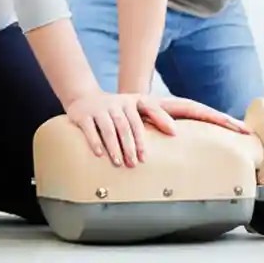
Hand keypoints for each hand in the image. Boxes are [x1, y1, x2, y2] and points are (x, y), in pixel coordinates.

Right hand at [64, 92, 246, 168]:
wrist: (84, 99)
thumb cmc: (120, 112)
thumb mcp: (138, 113)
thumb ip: (156, 121)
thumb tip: (178, 137)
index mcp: (138, 102)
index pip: (154, 108)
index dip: (164, 118)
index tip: (174, 133)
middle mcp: (122, 103)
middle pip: (131, 124)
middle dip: (136, 144)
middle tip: (140, 162)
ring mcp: (103, 108)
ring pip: (112, 128)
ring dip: (117, 146)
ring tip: (122, 163)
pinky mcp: (84, 116)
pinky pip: (91, 129)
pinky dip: (96, 141)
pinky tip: (100, 154)